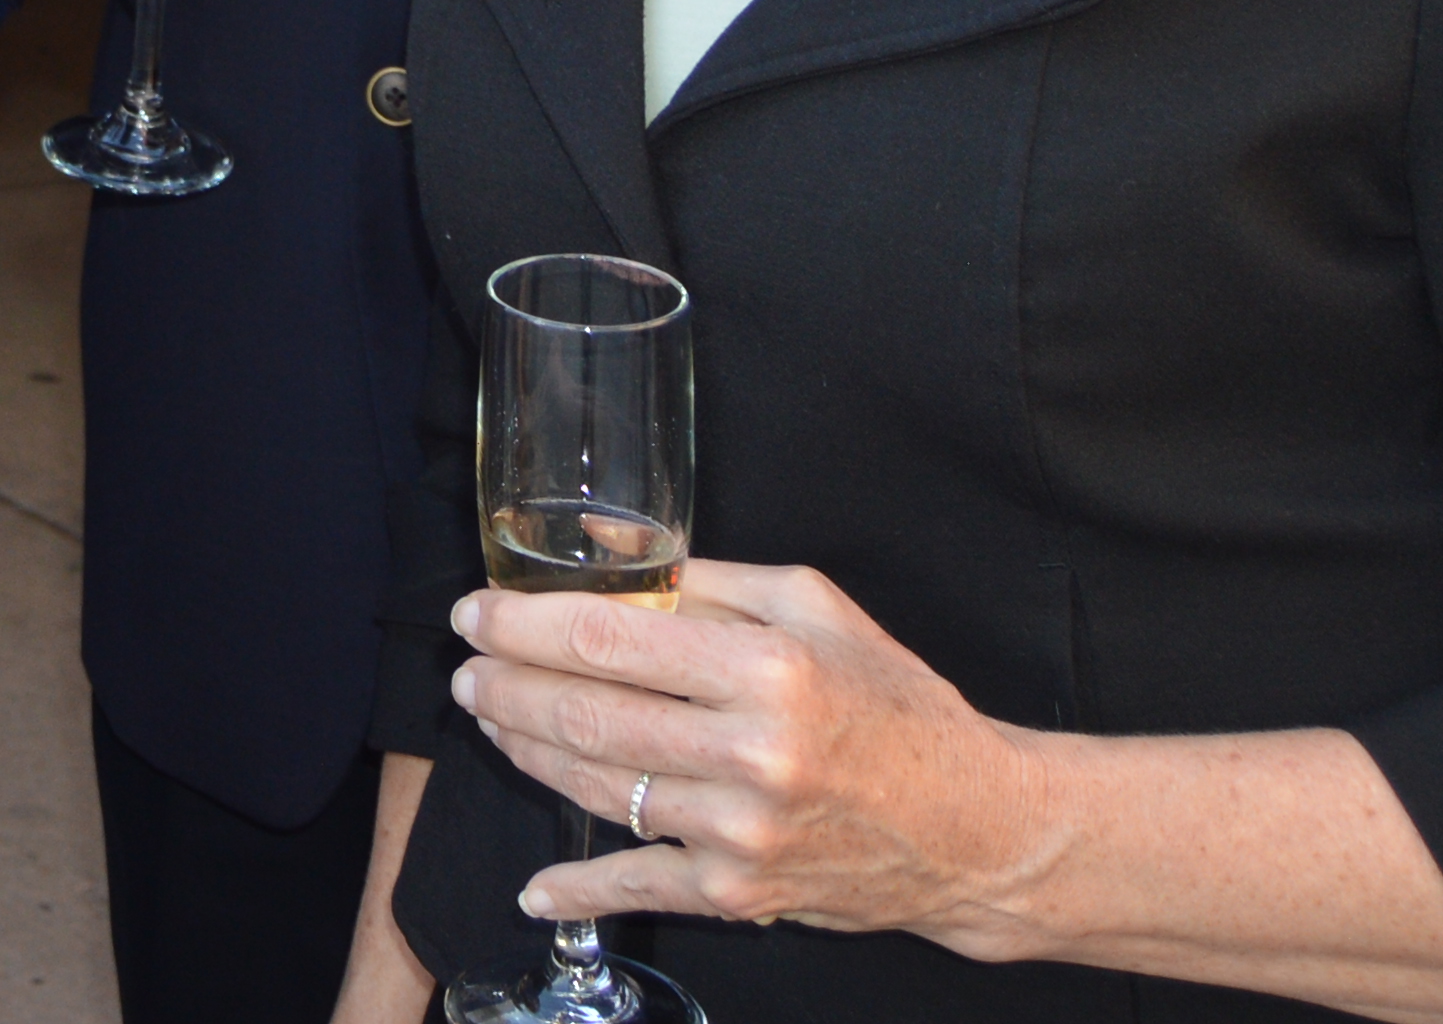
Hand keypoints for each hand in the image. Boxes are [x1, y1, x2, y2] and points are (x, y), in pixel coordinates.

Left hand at [452, 558, 1042, 949]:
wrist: (976, 828)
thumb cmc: (894, 703)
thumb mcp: (812, 608)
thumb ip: (700, 577)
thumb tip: (597, 547)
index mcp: (766, 670)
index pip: (608, 640)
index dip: (523, 625)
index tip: (476, 612)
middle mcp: (751, 754)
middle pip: (588, 718)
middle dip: (506, 688)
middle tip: (466, 669)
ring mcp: (742, 833)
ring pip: (600, 791)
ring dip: (527, 754)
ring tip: (492, 720)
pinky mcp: (744, 895)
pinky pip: (640, 888)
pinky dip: (579, 890)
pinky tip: (535, 889)